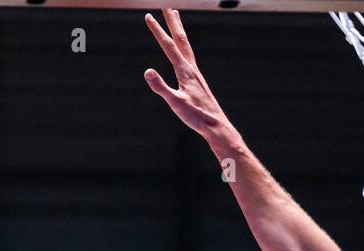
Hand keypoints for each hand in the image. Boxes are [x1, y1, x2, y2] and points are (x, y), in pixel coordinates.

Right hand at [144, 10, 228, 138]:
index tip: (148, 16)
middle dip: (172, 22)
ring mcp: (196, 73)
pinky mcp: (197, 80)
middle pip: (180, 39)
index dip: (157, 30)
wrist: (215, 125)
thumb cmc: (196, 116)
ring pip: (186, 46)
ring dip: (180, 30)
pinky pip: (189, 56)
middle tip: (166, 5)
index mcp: (185, 71)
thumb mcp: (175, 103)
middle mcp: (191, 68)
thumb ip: (161, 87)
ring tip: (176, 17)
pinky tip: (183, 50)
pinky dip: (184, 46)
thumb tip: (147, 71)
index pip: (168, 46)